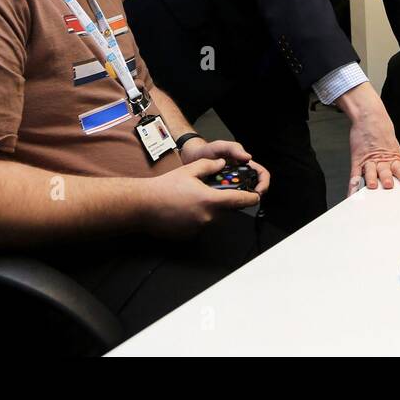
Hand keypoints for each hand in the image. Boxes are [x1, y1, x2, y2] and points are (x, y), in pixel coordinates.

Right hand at [138, 158, 259, 238]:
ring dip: (213, 210)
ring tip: (197, 198)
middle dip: (226, 202)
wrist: (143, 206)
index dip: (251, 198)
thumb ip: (209, 166)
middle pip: (228, 211)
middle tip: (216, 191)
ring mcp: (199, 228)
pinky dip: (200, 217)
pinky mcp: (190, 235)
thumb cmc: (165, 187)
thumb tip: (222, 164)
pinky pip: (203, 225)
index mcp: (210, 200)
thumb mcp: (189, 170)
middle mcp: (208, 217)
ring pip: (215, 218)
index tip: (256, 195)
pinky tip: (187, 208)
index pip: (240, 202)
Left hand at [179, 137, 268, 195]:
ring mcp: (231, 184)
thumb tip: (248, 157)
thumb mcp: (221, 146)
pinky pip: (230, 200)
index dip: (263, 184)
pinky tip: (224, 204)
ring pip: (242, 196)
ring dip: (241, 201)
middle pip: (254, 188)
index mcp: (244, 164)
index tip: (258, 192)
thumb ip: (233, 148)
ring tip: (233, 203)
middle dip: (252, 196)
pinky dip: (230, 203)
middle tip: (246, 201)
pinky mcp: (222, 191)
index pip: (261, 174)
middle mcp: (240, 175)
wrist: (191, 157)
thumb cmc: (207, 150)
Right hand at [336, 83, 399, 194]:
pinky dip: (353, 185)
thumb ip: (399, 154)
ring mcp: (368, 160)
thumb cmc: (379, 129)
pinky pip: (355, 175)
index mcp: (391, 156)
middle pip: (385, 171)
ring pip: (370, 172)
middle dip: (386, 178)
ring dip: (371, 179)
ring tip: (372, 185)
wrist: (368, 117)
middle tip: (389, 184)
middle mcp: (381, 159)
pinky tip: (352, 193)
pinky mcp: (357, 159)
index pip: (399, 168)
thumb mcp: (393, 142)